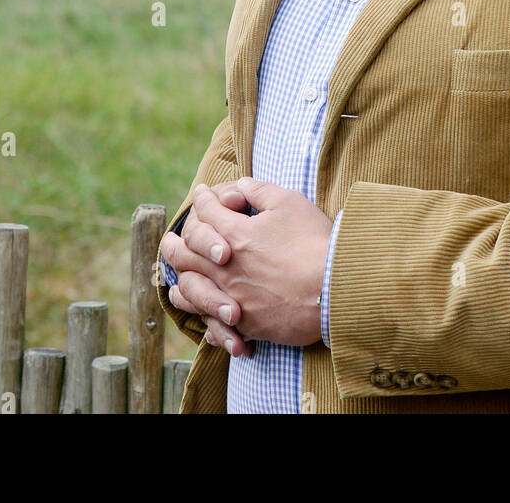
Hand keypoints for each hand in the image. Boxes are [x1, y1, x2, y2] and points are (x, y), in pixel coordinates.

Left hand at [162, 178, 331, 349]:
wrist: (336, 290)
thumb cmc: (315, 242)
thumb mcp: (289, 203)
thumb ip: (259, 191)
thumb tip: (241, 185)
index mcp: (235, 234)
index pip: (206, 212)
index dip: (203, 199)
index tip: (202, 193)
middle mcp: (225, 268)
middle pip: (184, 252)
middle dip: (176, 239)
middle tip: (174, 235)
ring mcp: (232, 297)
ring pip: (189, 289)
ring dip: (181, 278)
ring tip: (178, 276)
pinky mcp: (245, 323)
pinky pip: (211, 322)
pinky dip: (202, 313)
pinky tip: (201, 309)